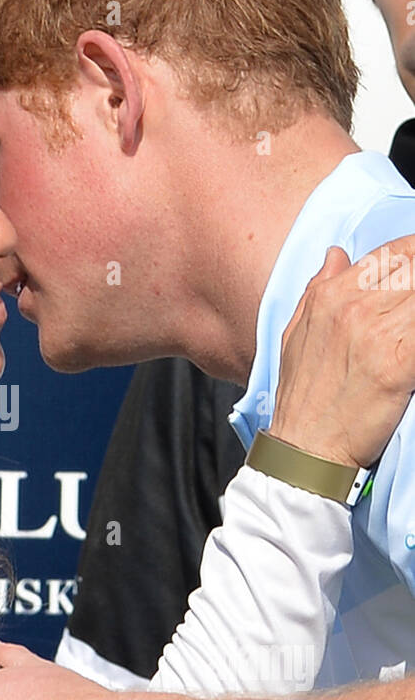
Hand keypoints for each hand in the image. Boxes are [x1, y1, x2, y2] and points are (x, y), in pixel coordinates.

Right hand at [270, 237, 414, 466]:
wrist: (304, 448)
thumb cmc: (302, 398)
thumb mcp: (295, 333)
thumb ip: (318, 288)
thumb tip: (337, 254)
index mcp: (329, 296)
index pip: (392, 252)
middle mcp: (352, 308)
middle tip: (412, 313)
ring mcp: (376, 334)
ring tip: (410, 331)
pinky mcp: (398, 364)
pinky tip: (414, 350)